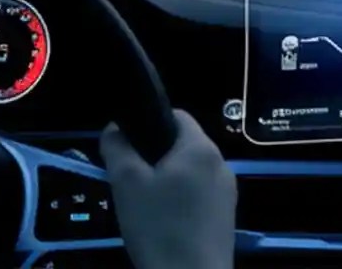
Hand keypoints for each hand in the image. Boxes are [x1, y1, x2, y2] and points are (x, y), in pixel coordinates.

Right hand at [101, 110, 236, 268]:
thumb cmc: (158, 226)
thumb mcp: (126, 182)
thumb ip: (117, 147)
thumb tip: (114, 128)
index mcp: (201, 148)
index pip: (177, 115)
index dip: (149, 122)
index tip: (127, 145)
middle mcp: (222, 164)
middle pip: (183, 145)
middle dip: (155, 155)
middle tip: (129, 177)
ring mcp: (227, 193)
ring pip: (190, 172)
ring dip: (166, 179)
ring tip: (143, 202)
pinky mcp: (226, 218)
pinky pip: (199, 195)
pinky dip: (180, 200)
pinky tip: (162, 221)